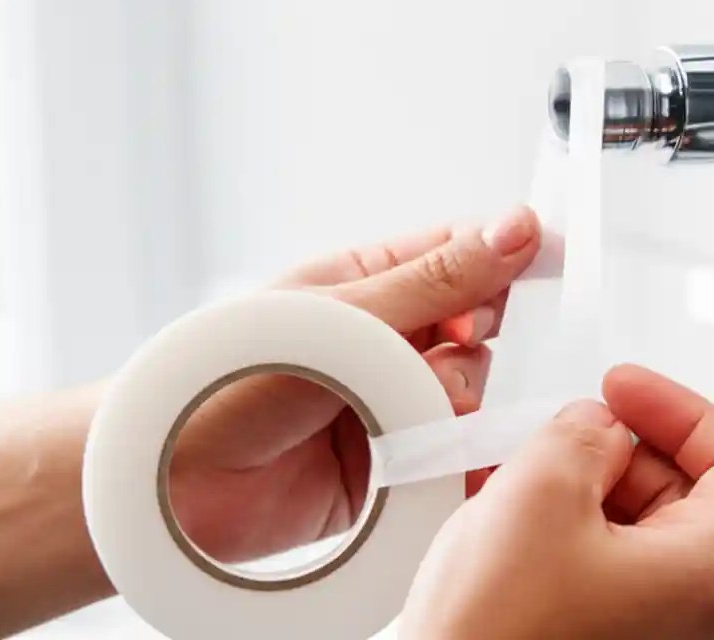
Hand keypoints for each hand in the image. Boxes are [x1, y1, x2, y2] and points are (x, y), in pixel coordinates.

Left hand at [167, 206, 539, 562]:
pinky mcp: (400, 460)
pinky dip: (460, 455)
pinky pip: (458, 448)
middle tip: (430, 357)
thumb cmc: (232, 380)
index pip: (465, 252)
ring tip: (398, 419)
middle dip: (469, 345)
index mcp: (372, 280)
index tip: (539, 268)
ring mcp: (395, 399)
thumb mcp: (346, 316)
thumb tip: (518, 226)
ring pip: (473, 390)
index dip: (504, 259)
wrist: (174, 488)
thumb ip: (440, 280)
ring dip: (452, 404)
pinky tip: (441, 456)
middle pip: (481, 327)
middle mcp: (390, 338)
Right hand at [401, 364, 713, 639]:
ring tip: (522, 476)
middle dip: (626, 450)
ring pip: (637, 529)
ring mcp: (647, 631)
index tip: (630, 393)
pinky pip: (599, 565)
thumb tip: (596, 426)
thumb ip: (581, 436)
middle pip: (690, 494)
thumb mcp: (538, 498)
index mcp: (702, 572)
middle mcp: (689, 610)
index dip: (691, 415)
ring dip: (585, 487)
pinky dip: (562, 528)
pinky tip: (507, 516)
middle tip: (569, 432)